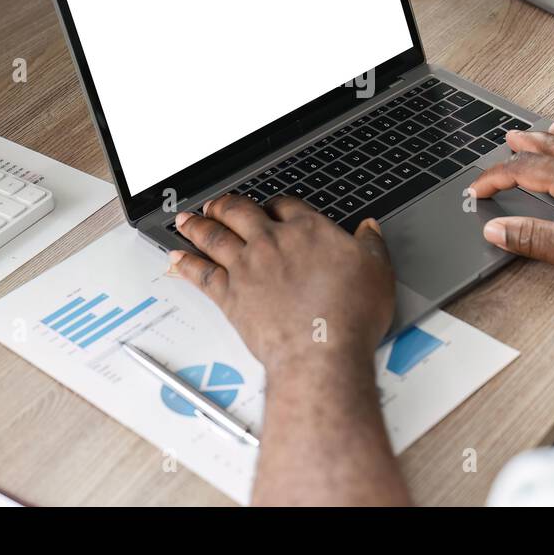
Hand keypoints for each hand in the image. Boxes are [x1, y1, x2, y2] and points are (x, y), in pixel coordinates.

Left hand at [167, 194, 395, 373]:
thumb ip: (371, 246)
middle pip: (241, 212)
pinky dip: (186, 264)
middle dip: (227, 206)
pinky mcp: (229, 295)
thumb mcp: (377, 271)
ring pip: (214, 236)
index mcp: (307, 231)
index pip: (285, 206)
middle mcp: (271, 243)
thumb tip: (369, 230)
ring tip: (187, 219)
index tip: (271, 207)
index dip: (275, 204)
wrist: (320, 350)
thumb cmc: (349, 316)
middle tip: (217, 204)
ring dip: (198, 226)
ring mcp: (247, 267)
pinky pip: (201, 274)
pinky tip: (177, 257)